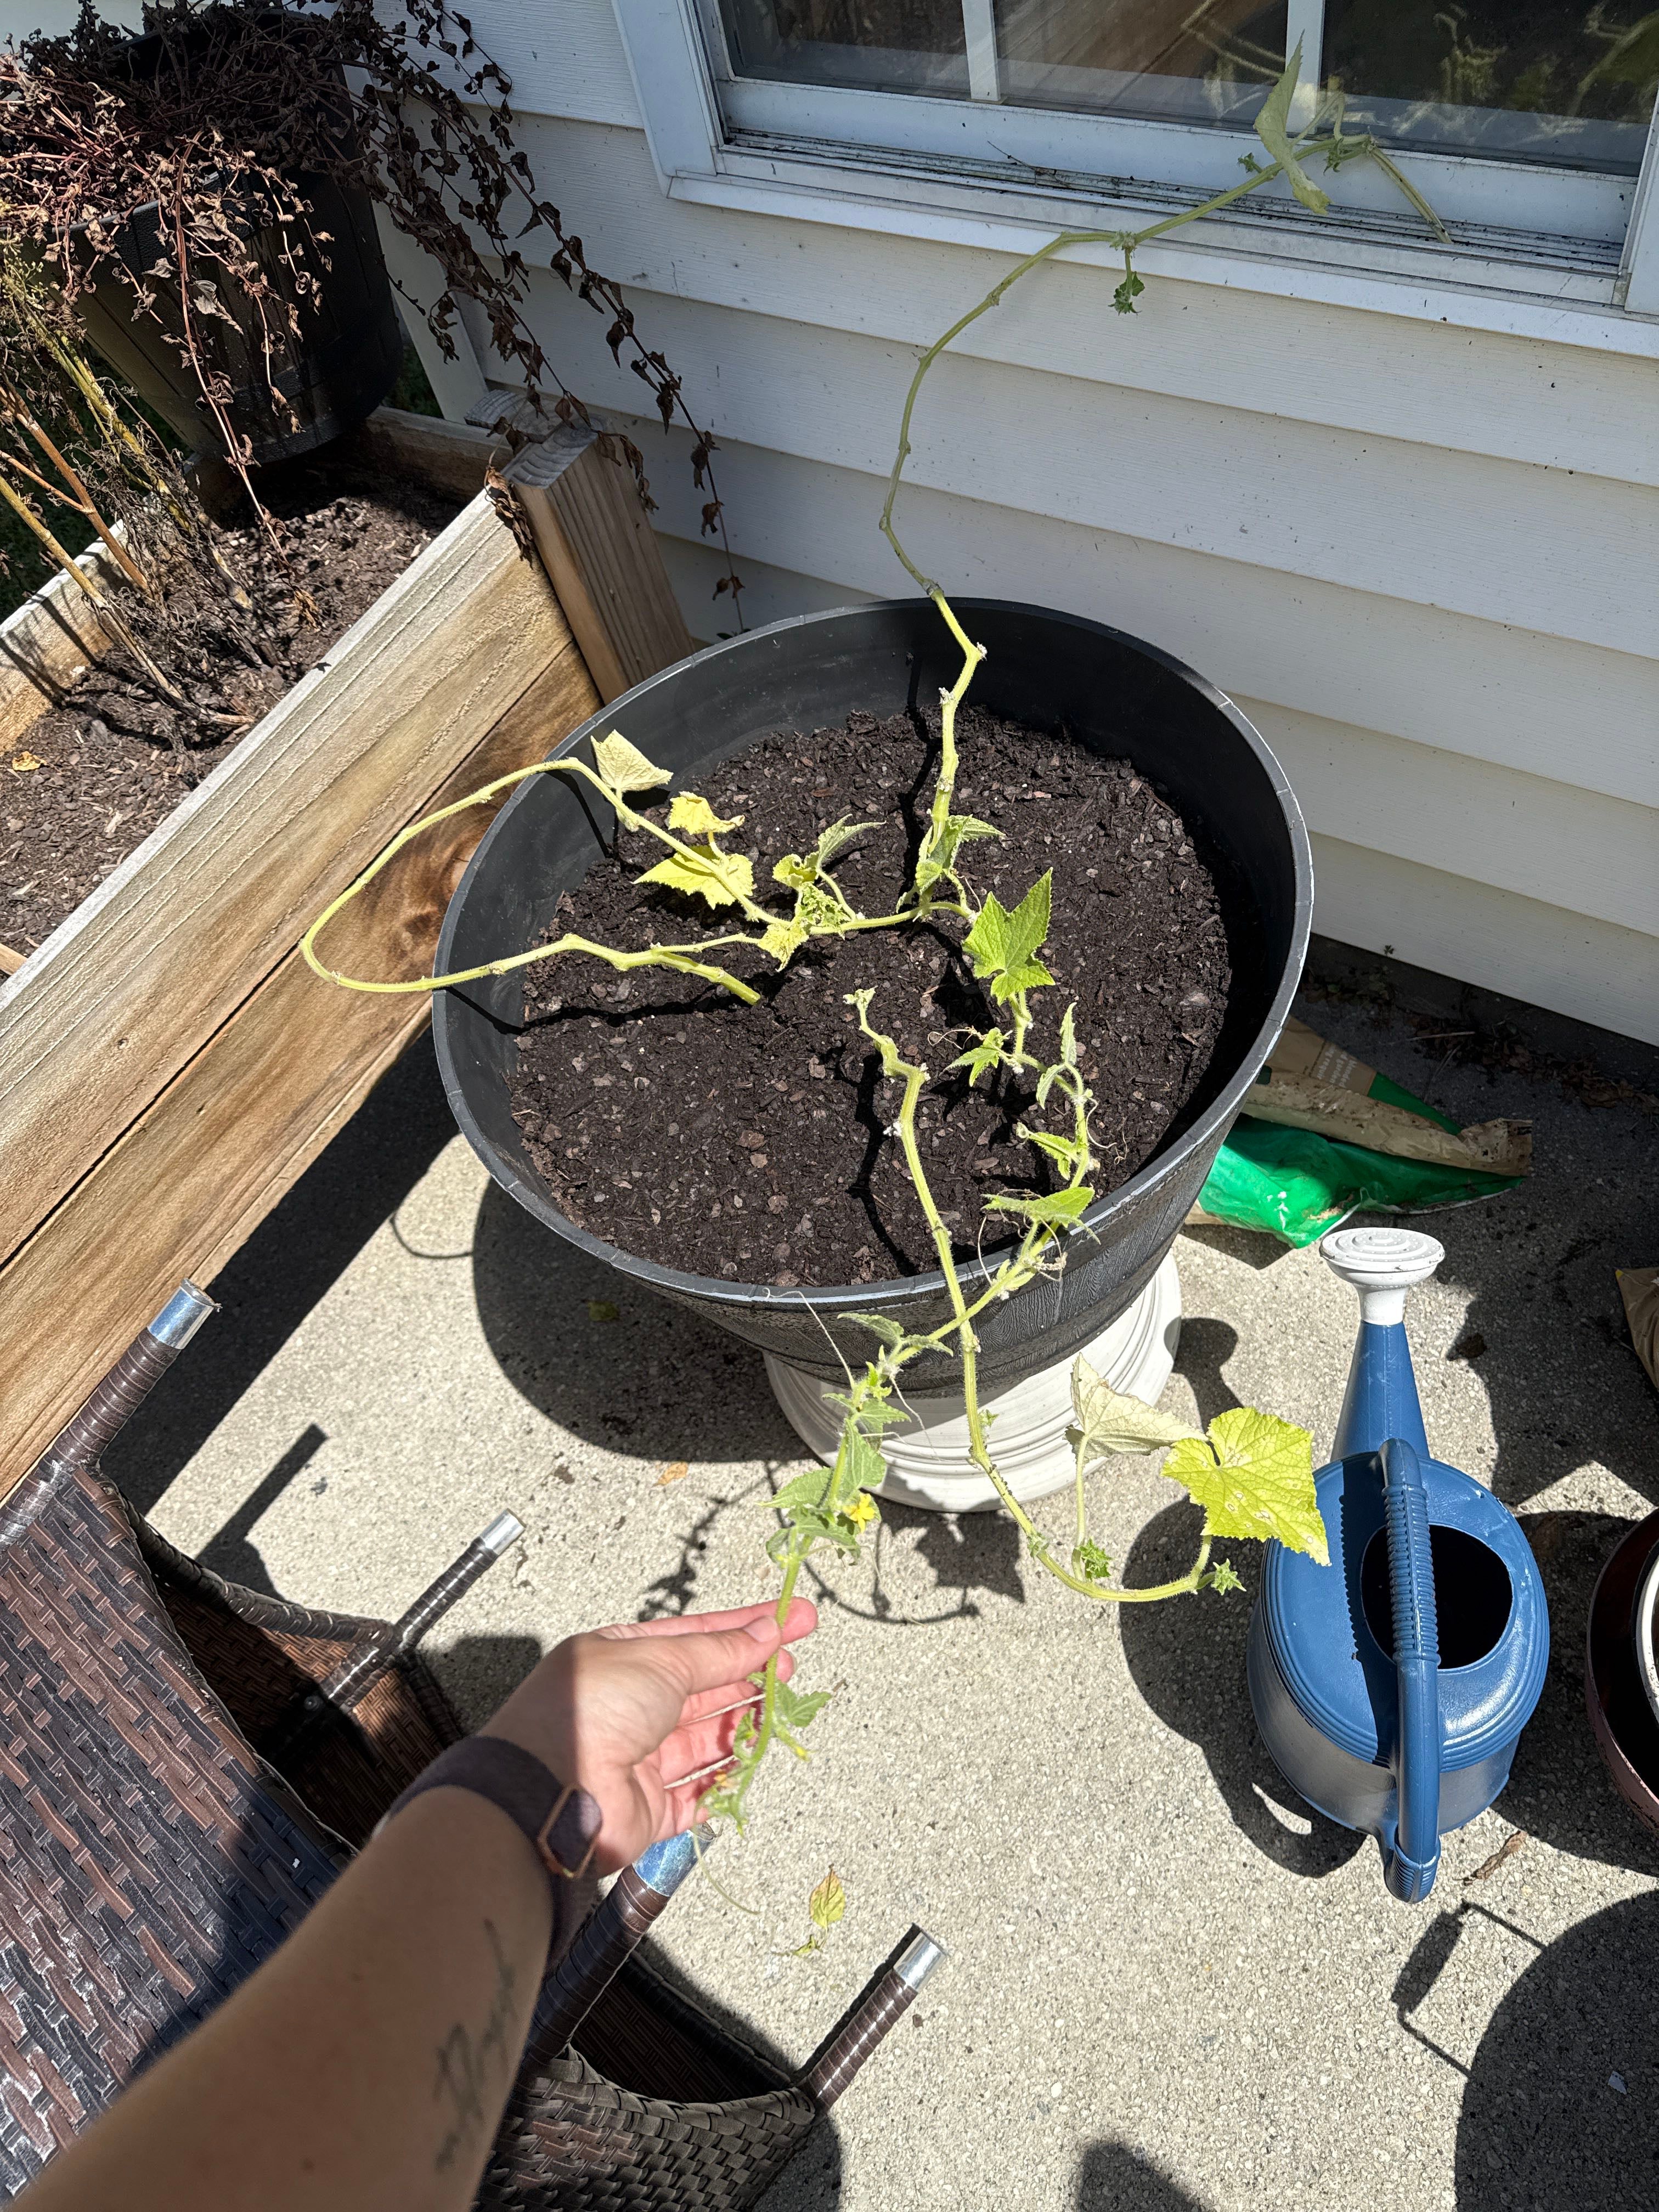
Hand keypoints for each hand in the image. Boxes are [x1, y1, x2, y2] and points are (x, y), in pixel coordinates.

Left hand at [481, 1598, 816, 1871]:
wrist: (552, 1791)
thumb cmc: (592, 1708)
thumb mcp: (662, 1658)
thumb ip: (719, 1650)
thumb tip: (765, 1631)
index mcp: (622, 1657)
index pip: (696, 1637)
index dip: (745, 1627)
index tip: (789, 1618)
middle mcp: (630, 1706)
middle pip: (704, 1688)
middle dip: (750, 1674)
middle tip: (793, 1665)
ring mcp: (640, 1759)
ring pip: (706, 1739)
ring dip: (744, 1723)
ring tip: (782, 1708)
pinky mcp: (649, 1808)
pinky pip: (697, 1794)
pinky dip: (725, 1779)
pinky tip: (750, 1760)